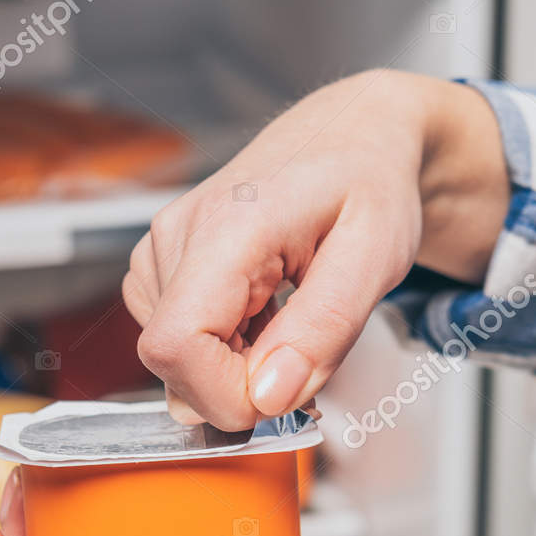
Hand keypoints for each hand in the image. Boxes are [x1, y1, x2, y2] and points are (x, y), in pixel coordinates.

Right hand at [123, 69, 507, 429]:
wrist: (353, 138)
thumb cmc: (369, 185)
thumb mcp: (376, 258)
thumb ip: (323, 331)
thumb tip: (267, 397)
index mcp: (229, 226)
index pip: (176, 346)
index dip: (225, 394)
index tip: (287, 392)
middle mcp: (179, 233)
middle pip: (170, 360)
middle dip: (238, 387)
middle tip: (303, 358)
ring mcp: (162, 246)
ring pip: (173, 357)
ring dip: (232, 368)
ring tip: (287, 325)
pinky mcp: (160, 263)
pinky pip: (176, 339)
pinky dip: (220, 350)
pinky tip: (261, 319)